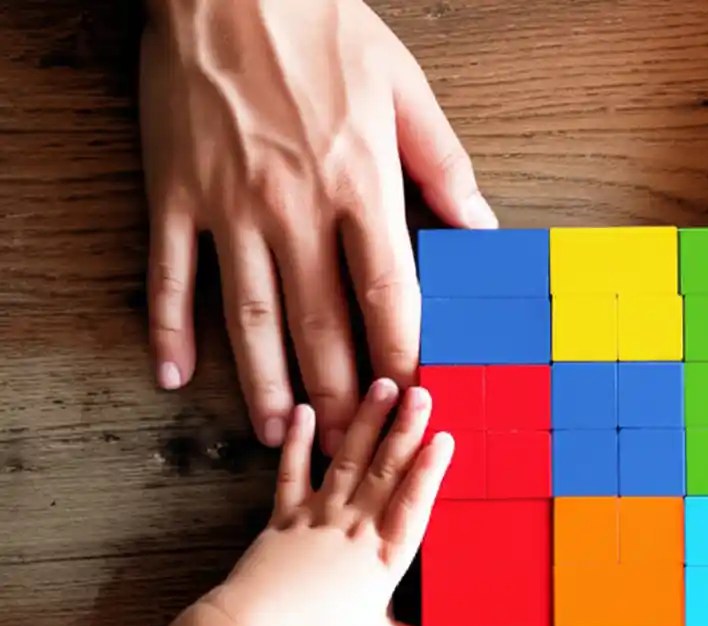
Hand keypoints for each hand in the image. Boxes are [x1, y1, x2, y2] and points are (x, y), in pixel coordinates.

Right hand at [139, 0, 496, 454]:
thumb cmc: (324, 29)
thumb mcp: (405, 89)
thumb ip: (445, 165)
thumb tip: (481, 227)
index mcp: (359, 185)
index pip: (388, 295)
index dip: (402, 355)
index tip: (411, 394)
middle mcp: (294, 208)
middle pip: (321, 325)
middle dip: (340, 393)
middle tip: (351, 442)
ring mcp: (228, 206)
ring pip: (249, 317)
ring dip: (263, 384)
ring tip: (277, 433)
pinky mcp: (174, 194)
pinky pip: (170, 276)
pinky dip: (167, 329)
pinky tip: (173, 374)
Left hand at [192, 378, 461, 625]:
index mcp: (383, 557)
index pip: (414, 504)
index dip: (430, 470)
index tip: (445, 437)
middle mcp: (354, 527)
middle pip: (386, 471)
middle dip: (406, 429)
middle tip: (421, 392)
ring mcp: (318, 517)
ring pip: (348, 461)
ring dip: (366, 422)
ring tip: (382, 386)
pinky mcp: (284, 517)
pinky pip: (293, 473)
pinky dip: (298, 442)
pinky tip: (306, 412)